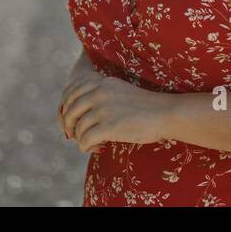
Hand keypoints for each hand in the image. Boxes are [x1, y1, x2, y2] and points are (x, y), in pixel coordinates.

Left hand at [58, 71, 172, 152]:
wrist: (166, 113)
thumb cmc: (145, 106)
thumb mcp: (120, 91)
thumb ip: (100, 94)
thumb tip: (79, 110)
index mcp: (101, 82)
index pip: (70, 93)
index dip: (65, 109)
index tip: (70, 120)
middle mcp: (99, 93)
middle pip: (69, 111)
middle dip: (69, 127)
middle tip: (76, 136)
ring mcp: (103, 109)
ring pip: (77, 128)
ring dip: (81, 139)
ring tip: (92, 144)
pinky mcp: (109, 126)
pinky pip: (85, 140)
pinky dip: (87, 147)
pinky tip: (97, 149)